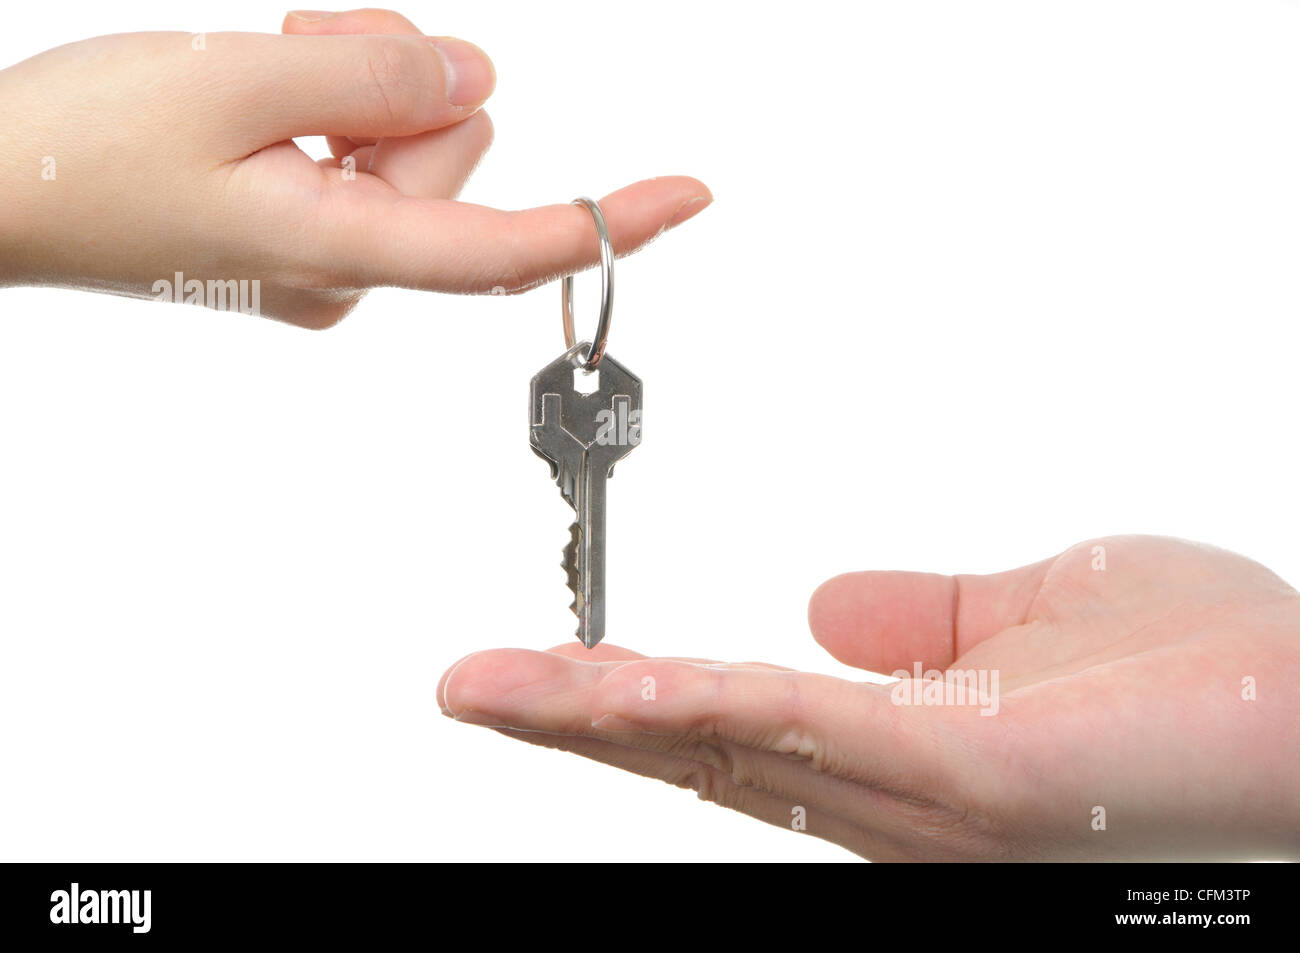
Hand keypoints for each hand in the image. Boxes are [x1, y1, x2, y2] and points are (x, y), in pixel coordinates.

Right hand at [0, 9, 709, 326]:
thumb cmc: (78, 156)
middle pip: (461, 154)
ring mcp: (334, 256)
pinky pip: (375, 153)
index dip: (607, 220)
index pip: (507, 247)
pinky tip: (267, 105)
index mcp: (341, 250)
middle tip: (294, 52)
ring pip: (421, 145)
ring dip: (360, 87)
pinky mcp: (313, 233)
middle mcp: (353, 272)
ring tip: (263, 79)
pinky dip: (338, 107)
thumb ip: (368, 75)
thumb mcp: (229, 82)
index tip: (688, 196)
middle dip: (399, 83)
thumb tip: (475, 78)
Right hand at [439, 536, 1299, 859]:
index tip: (556, 668)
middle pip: (702, 748)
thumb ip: (930, 616)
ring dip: (594, 718)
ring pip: (723, 746)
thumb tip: (827, 603)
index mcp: (905, 749)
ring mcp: (920, 796)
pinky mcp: (964, 779)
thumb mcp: (1044, 612)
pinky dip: (691, 704)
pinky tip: (607, 685)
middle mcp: (892, 794)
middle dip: (575, 718)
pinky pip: (801, 731)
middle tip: (465, 685)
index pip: (739, 721)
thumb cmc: (1221, 678)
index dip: (636, 698)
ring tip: (485, 687)